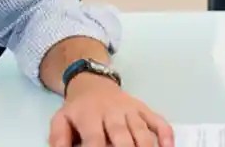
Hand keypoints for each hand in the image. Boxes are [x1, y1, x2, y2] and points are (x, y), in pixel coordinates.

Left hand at [49, 74, 173, 146]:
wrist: (93, 83)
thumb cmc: (78, 109)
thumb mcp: (60, 121)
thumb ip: (58, 140)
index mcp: (90, 116)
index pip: (95, 139)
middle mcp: (113, 112)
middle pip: (122, 136)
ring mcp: (131, 110)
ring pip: (142, 131)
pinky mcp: (144, 109)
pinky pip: (159, 121)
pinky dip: (166, 135)